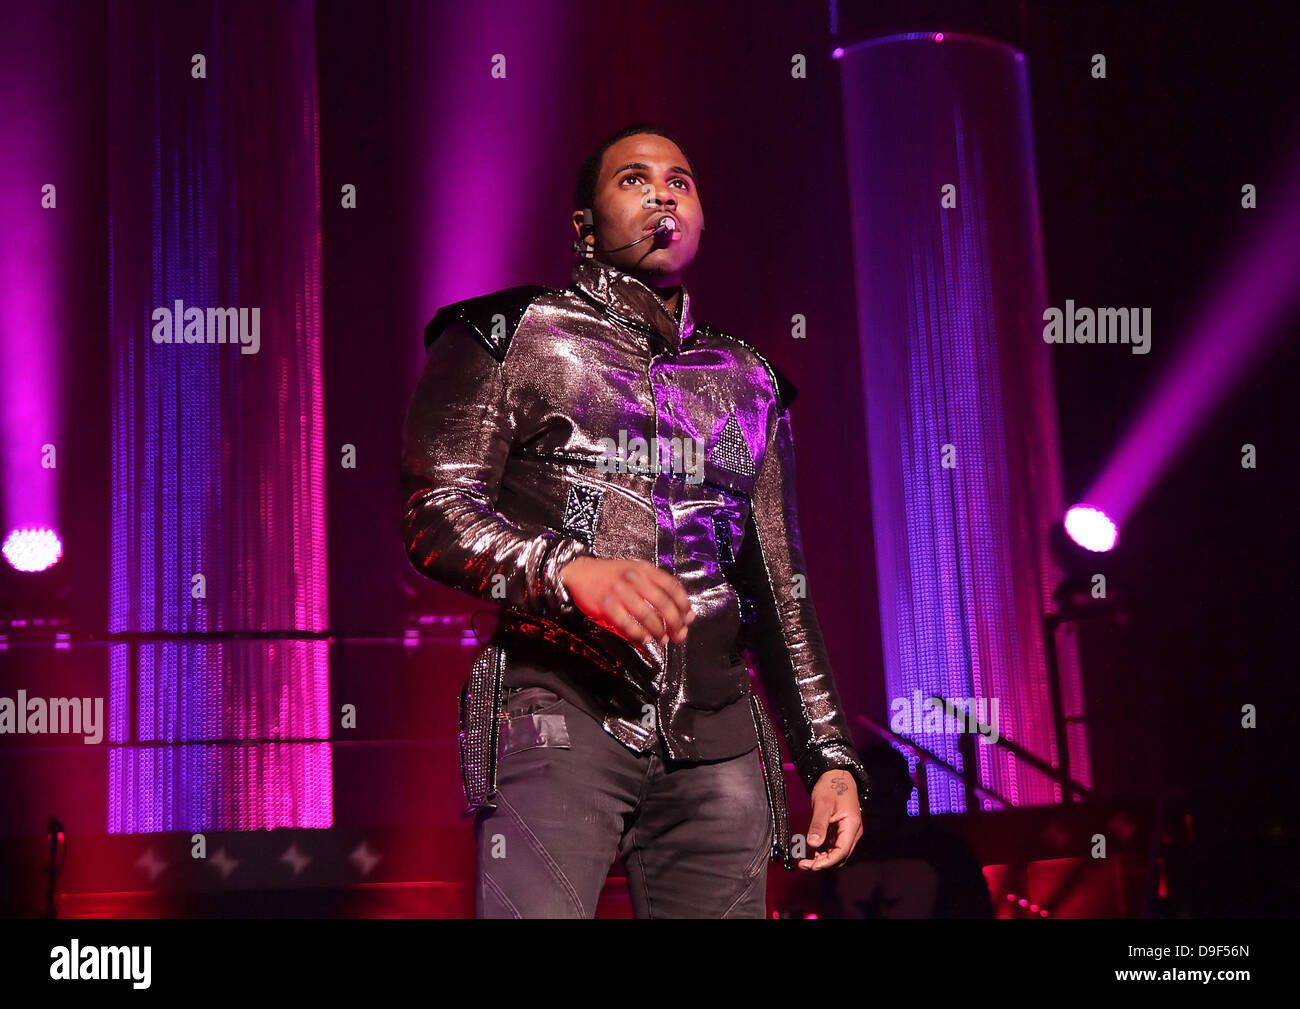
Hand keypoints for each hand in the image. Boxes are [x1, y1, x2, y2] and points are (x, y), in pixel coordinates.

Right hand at [560, 556, 694, 652]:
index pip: (672, 587)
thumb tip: (685, 613)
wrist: (580, 573)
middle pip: (663, 603)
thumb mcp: (636, 573)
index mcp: (645, 569)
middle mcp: (634, 578)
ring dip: (658, 631)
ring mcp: (620, 591)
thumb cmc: (611, 576)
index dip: (684, 605)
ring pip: (647, 616)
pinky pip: (628, 625)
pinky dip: (639, 636)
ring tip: (662, 640)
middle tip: (679, 635)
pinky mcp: (606, 605)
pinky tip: (645, 640)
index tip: (688, 618)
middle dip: (675, 623)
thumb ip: (658, 589)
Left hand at [798, 769, 862, 870]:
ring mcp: (847, 831)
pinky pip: (833, 845)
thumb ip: (818, 824)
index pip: (841, 851)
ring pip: (836, 852)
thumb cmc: (831, 786)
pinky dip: (823, 851)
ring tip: (804, 860)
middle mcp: (853, 832)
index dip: (826, 862)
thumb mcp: (823, 804)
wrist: (836, 774)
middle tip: (804, 865)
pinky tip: (810, 851)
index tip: (811, 866)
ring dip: (822, 858)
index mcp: (851, 825)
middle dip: (823, 863)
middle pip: (840, 855)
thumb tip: (813, 844)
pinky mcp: (841, 830)